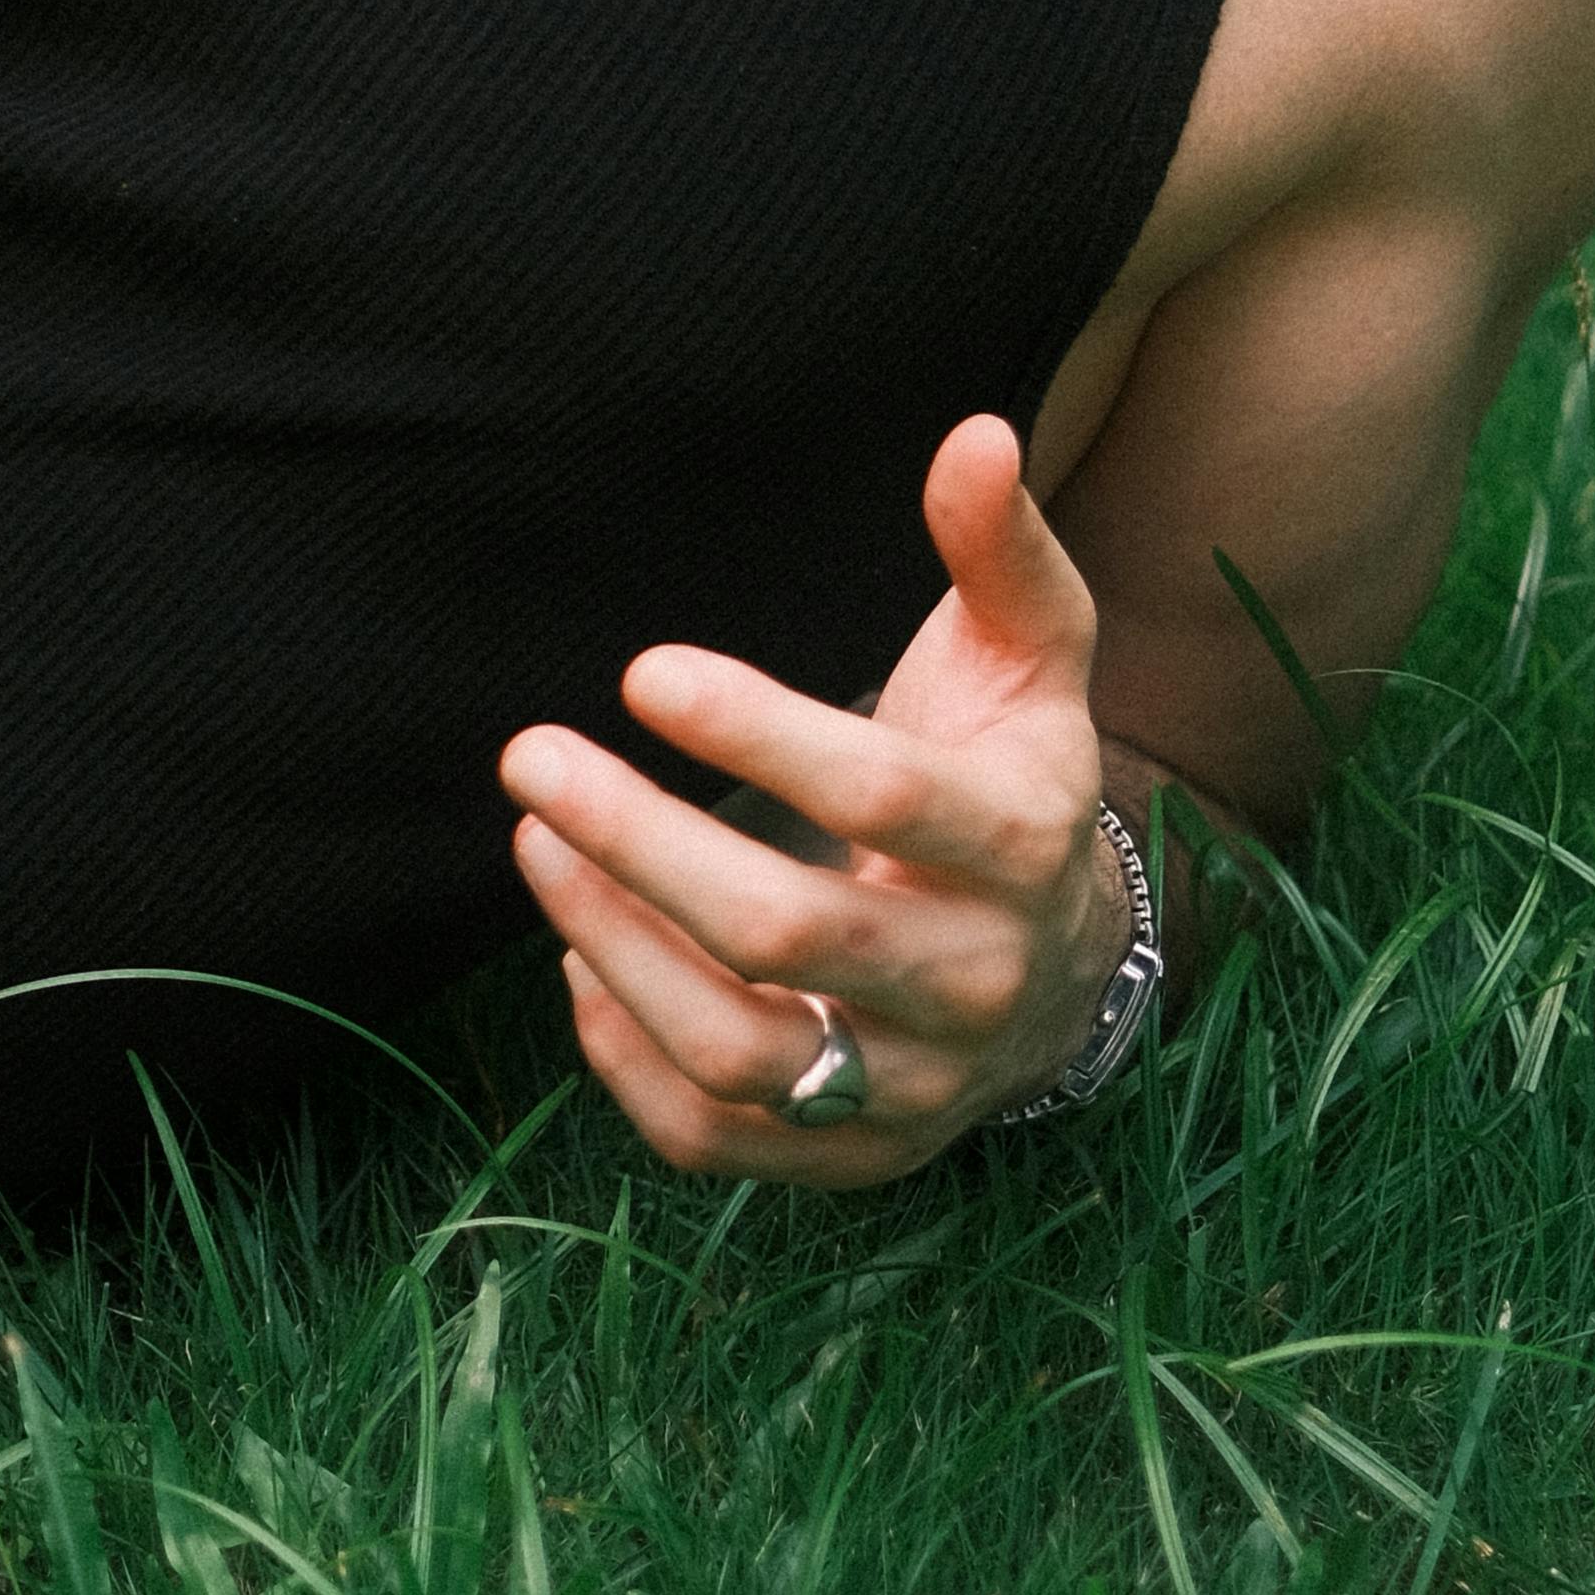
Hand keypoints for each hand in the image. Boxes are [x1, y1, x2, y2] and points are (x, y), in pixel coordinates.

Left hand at [497, 416, 1123, 1183]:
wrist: (1062, 967)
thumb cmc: (1011, 773)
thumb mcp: (1032, 658)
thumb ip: (1001, 551)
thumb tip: (975, 435)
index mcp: (1021, 843)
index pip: (881, 796)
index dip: (756, 732)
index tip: (641, 670)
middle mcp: (976, 982)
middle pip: (787, 933)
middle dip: (640, 842)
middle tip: (532, 758)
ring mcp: (915, 1087)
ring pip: (742, 1053)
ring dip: (615, 947)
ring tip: (537, 847)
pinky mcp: (853, 1159)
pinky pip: (718, 1137)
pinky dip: (627, 1060)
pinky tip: (579, 959)